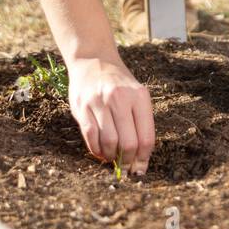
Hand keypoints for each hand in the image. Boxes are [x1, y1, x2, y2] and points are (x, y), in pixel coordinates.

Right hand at [67, 56, 154, 175]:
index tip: (139, 168)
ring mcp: (100, 102)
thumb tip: (140, 163)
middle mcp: (120, 98)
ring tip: (112, 156)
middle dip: (128, 161)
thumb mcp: (136, 96)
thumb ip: (140, 126)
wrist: (93, 59)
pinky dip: (96, 150)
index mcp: (139, 96)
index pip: (146, 138)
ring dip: (111, 156)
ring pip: (109, 142)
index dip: (143, 159)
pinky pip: (91, 137)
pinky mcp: (82, 107)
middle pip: (128, 143)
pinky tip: (100, 150)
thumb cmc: (118, 84)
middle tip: (125, 166)